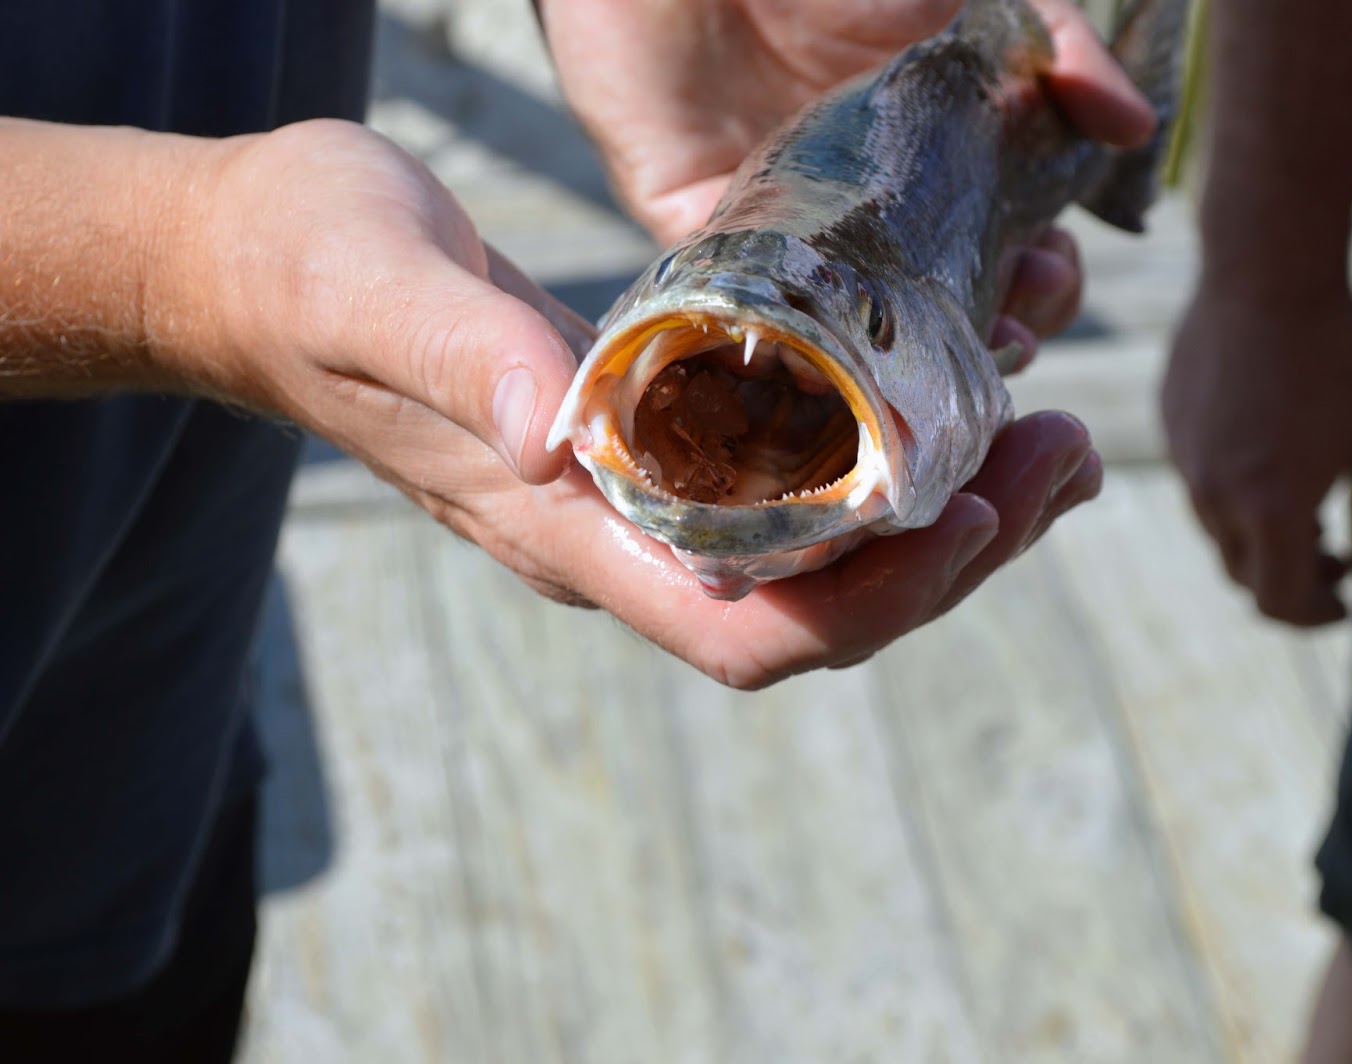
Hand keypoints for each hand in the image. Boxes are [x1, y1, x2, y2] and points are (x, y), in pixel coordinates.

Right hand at [151, 118, 1101, 688]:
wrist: (255, 266)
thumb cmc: (304, 272)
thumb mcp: (372, 288)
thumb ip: (460, 359)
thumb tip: (560, 439)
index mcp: (565, 534)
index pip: (745, 631)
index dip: (872, 605)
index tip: (978, 517)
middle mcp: (619, 540)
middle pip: (818, 612)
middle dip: (953, 560)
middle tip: (1067, 458)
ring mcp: (639, 501)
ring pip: (822, 561)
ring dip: (945, 518)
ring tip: (1051, 440)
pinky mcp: (653, 445)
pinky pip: (795, 489)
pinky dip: (887, 464)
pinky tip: (950, 405)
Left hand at [540, 0, 1154, 355]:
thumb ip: (1055, 44)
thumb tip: (1133, 128)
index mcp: (935, 170)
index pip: (1007, 255)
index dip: (1039, 280)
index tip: (1048, 270)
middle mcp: (871, 220)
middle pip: (948, 317)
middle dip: (994, 335)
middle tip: (1007, 323)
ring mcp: (795, 238)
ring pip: (865, 342)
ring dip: (916, 366)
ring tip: (947, 349)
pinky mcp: (710, 245)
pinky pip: (762, 326)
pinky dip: (808, 354)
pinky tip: (848, 357)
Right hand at [1162, 280, 1351, 624]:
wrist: (1264, 271)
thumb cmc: (1337, 356)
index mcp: (1270, 510)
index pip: (1281, 604)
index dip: (1319, 614)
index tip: (1350, 597)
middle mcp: (1213, 497)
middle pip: (1244, 574)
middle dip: (1291, 578)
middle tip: (1338, 550)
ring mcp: (1183, 461)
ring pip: (1218, 528)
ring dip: (1261, 532)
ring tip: (1305, 491)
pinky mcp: (1170, 427)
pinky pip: (1198, 478)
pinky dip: (1234, 486)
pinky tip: (1270, 438)